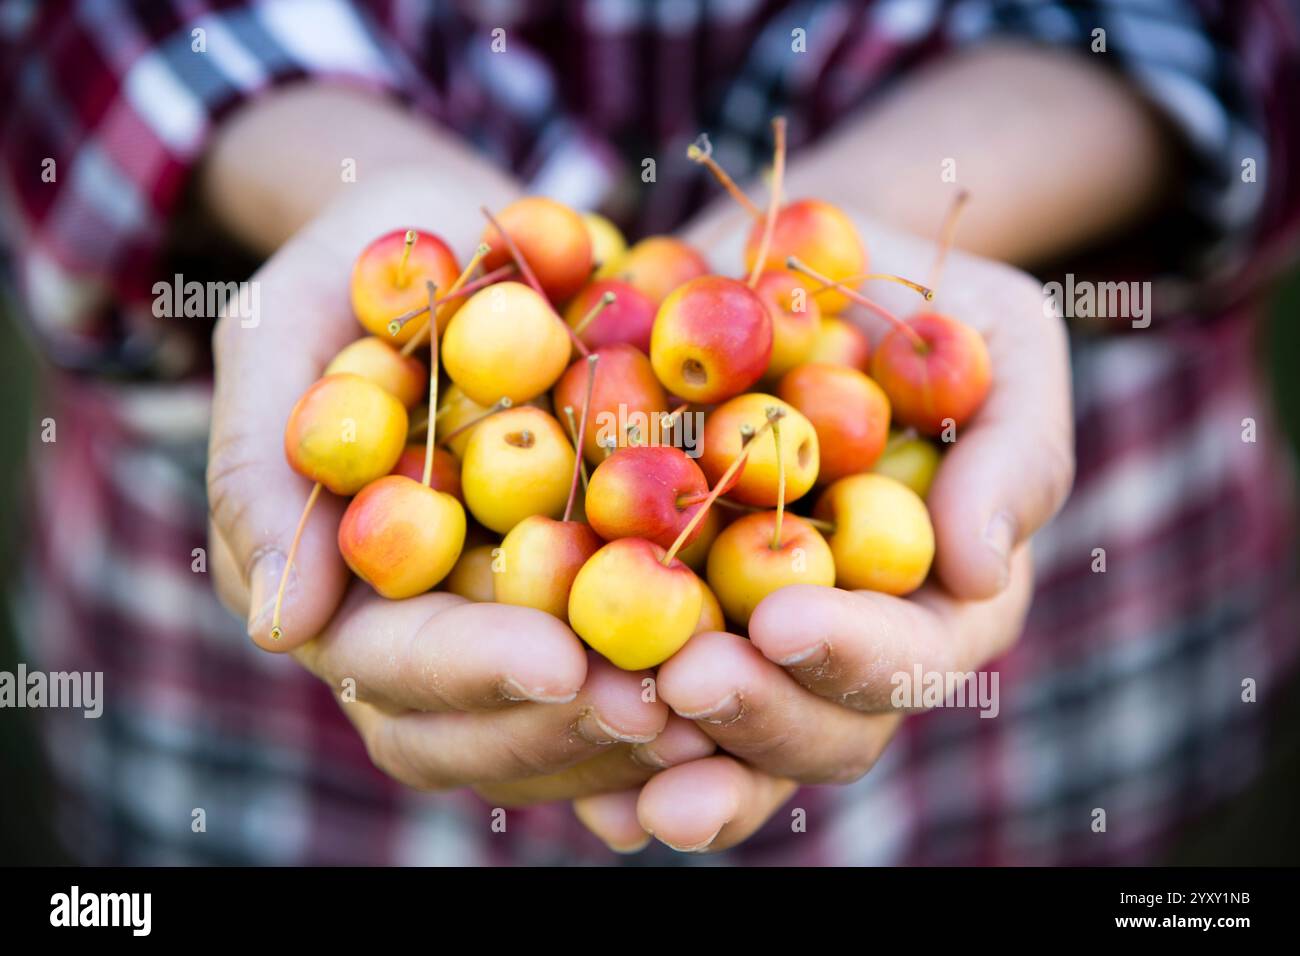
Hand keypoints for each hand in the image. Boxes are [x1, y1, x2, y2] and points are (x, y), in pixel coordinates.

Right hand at [206, 170, 711, 802]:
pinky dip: (679, 679)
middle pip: (468, 733)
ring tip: (719, 711)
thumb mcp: (284, 325)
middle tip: (661, 710)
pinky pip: (625, 667)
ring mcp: (498, 617)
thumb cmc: (360, 262)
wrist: (463, 233)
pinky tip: (747, 665)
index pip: (387, 663)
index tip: (561, 663)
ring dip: (630, 732)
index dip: (470, 672)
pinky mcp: (579, 590)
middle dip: (561, 729)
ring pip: (547, 730)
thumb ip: (263, 462)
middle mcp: (415, 623)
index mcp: (334, 580)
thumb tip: (285, 630)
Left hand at [576, 214, 1072, 852]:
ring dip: (681, 760)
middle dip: (758, 714)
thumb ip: (1014, 449)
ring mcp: (759, 649)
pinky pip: (648, 712)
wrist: (789, 285)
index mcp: (939, 599)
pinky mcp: (675, 627)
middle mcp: (850, 646)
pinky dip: (614, 751)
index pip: (915, 654)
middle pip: (824, 728)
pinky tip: (583, 782)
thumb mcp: (1000, 344)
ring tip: (615, 729)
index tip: (784, 620)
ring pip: (733, 744)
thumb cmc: (915, 312)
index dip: (857, 653)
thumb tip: (981, 569)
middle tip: (684, 682)